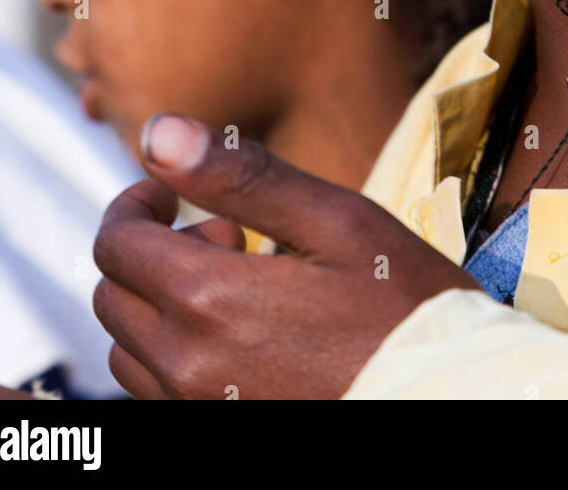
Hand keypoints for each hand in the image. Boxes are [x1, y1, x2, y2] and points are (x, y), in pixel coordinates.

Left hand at [92, 114, 479, 399]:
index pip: (116, 244)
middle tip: (225, 233)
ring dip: (161, 306)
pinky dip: (178, 355)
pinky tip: (244, 335)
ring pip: (130, 353)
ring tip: (238, 286)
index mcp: (210, 300)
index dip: (135, 204)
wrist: (454, 399)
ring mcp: (201, 412)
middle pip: (113, 297)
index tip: (174, 193)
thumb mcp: (334, 219)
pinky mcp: (222, 436)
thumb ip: (238, 175)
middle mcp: (189, 368)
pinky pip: (160, 396)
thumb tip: (157, 132)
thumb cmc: (405, 308)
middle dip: (152, 250)